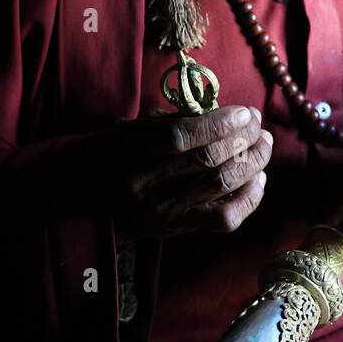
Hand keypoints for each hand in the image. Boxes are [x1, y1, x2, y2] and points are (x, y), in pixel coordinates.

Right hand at [104, 104, 271, 242]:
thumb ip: (165, 121)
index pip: (180, 136)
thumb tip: (217, 112)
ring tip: (264, 146)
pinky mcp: (174, 229)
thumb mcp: (124, 130)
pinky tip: (259, 180)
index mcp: (129, 148)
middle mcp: (145, 181)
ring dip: (252, 163)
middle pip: (207, 160)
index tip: (243, 112)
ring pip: (220, 185)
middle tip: (259, 125)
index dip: (219, 123)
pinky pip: (221, 219)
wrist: (78, 205)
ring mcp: (162, 209)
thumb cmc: (105, 156)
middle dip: (243, 139)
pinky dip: (248, 199)